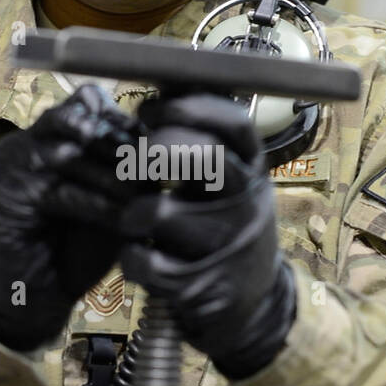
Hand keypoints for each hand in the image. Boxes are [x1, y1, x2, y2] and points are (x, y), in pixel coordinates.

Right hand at [0, 83, 148, 351]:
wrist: (35, 295)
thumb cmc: (78, 247)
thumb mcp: (113, 200)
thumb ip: (130, 170)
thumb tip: (168, 146)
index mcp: (51, 133)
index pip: (89, 99)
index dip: (127, 123)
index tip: (156, 151)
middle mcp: (29, 138)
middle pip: (81, 117)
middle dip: (122, 147)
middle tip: (153, 173)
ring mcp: (14, 163)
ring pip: (71, 151)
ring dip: (113, 176)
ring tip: (142, 198)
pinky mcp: (7, 193)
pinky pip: (61, 190)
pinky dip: (98, 205)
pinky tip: (123, 221)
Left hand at [118, 91, 296, 379]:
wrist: (253, 308)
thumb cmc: (226, 230)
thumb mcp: (229, 184)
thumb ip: (202, 141)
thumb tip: (167, 77)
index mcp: (254, 172)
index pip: (232, 124)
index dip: (187, 108)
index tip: (149, 109)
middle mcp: (249, 205)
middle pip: (202, 159)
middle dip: (154, 150)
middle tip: (134, 159)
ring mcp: (229, 248)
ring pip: (159, 212)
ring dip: (131, 214)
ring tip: (133, 220)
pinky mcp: (204, 289)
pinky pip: (145, 262)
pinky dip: (130, 258)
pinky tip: (138, 256)